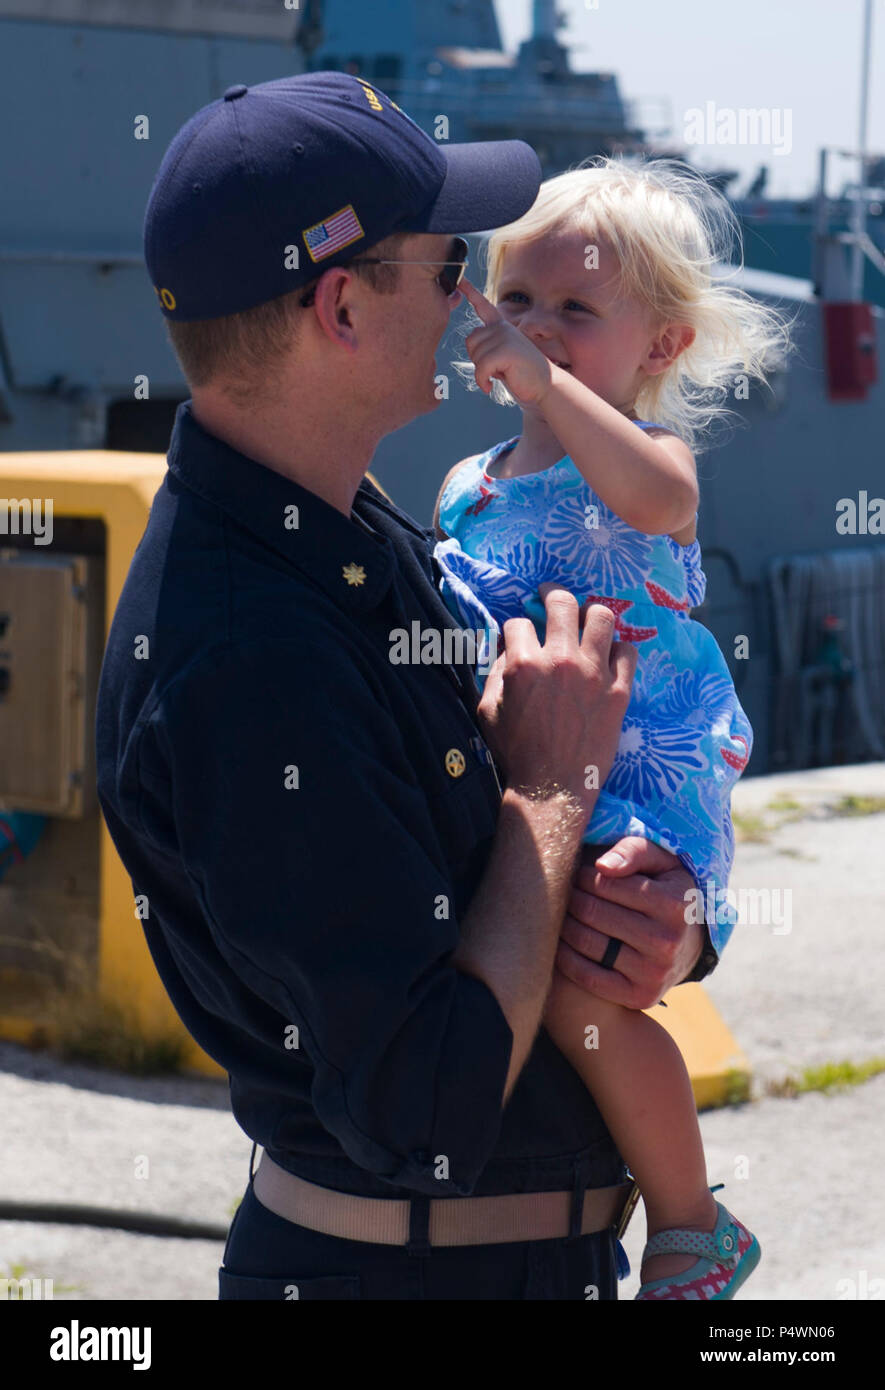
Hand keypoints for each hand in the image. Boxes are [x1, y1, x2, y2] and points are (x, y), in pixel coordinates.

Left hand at [460, 278, 563, 408]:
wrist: (544, 386)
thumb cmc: (520, 373)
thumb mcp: (502, 354)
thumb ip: (487, 343)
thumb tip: (472, 335)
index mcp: (502, 326)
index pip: (483, 307)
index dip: (470, 293)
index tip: (460, 281)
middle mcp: (503, 328)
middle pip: (470, 341)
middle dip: (478, 360)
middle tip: (496, 368)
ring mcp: (505, 337)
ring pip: (475, 356)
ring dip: (482, 372)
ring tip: (500, 374)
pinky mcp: (506, 351)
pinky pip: (480, 368)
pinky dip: (482, 381)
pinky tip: (489, 387)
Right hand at [475, 582, 636, 818]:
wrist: (552, 786)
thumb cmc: (516, 751)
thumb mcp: (488, 710)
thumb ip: (495, 673)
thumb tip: (507, 648)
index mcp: (523, 664)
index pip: (518, 623)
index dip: (516, 627)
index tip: (521, 634)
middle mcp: (560, 660)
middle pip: (563, 602)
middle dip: (553, 595)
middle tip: (551, 597)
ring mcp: (593, 673)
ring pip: (601, 616)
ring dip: (590, 614)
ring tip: (586, 620)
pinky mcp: (618, 690)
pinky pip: (628, 650)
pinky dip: (618, 648)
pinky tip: (609, 654)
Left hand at [552, 836, 704, 1008]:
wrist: (688, 946)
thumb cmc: (666, 892)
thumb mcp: (662, 863)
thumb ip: (634, 851)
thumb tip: (603, 866)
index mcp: (674, 904)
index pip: (606, 883)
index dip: (584, 876)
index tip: (578, 874)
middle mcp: (667, 941)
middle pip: (592, 912)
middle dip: (571, 898)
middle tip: (565, 893)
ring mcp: (654, 973)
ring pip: (586, 942)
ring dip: (564, 924)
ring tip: (562, 913)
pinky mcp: (639, 996)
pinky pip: (587, 976)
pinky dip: (566, 957)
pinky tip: (562, 942)